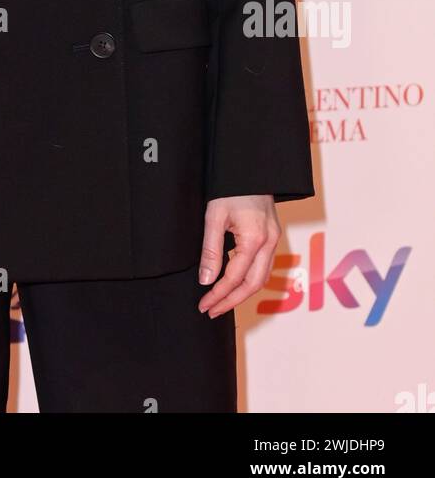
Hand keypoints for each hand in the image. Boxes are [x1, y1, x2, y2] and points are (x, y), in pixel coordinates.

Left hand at [197, 195, 280, 317]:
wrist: (248, 167)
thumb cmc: (229, 187)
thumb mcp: (214, 216)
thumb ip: (210, 250)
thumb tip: (205, 280)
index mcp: (255, 239)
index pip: (235, 278)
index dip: (218, 295)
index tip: (204, 305)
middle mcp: (269, 242)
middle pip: (253, 285)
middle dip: (231, 301)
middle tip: (211, 310)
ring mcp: (274, 239)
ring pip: (262, 278)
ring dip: (242, 293)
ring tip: (220, 301)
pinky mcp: (273, 235)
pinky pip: (264, 266)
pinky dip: (250, 279)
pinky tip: (235, 283)